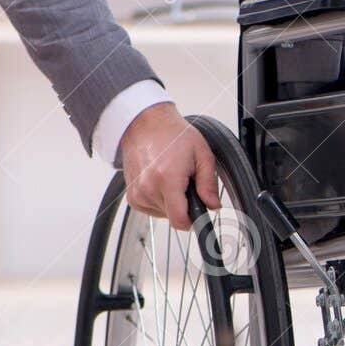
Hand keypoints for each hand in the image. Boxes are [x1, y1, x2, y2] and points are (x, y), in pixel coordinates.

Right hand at [118, 102, 221, 230]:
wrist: (145, 124)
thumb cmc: (172, 134)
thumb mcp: (201, 154)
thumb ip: (209, 183)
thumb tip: (213, 205)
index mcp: (167, 179)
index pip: (180, 220)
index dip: (193, 221)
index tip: (199, 214)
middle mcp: (148, 188)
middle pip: (173, 217)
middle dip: (184, 204)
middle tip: (186, 181)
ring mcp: (137, 193)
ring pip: (163, 214)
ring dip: (171, 202)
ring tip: (172, 177)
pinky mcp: (131, 196)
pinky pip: (152, 209)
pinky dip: (160, 199)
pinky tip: (161, 181)